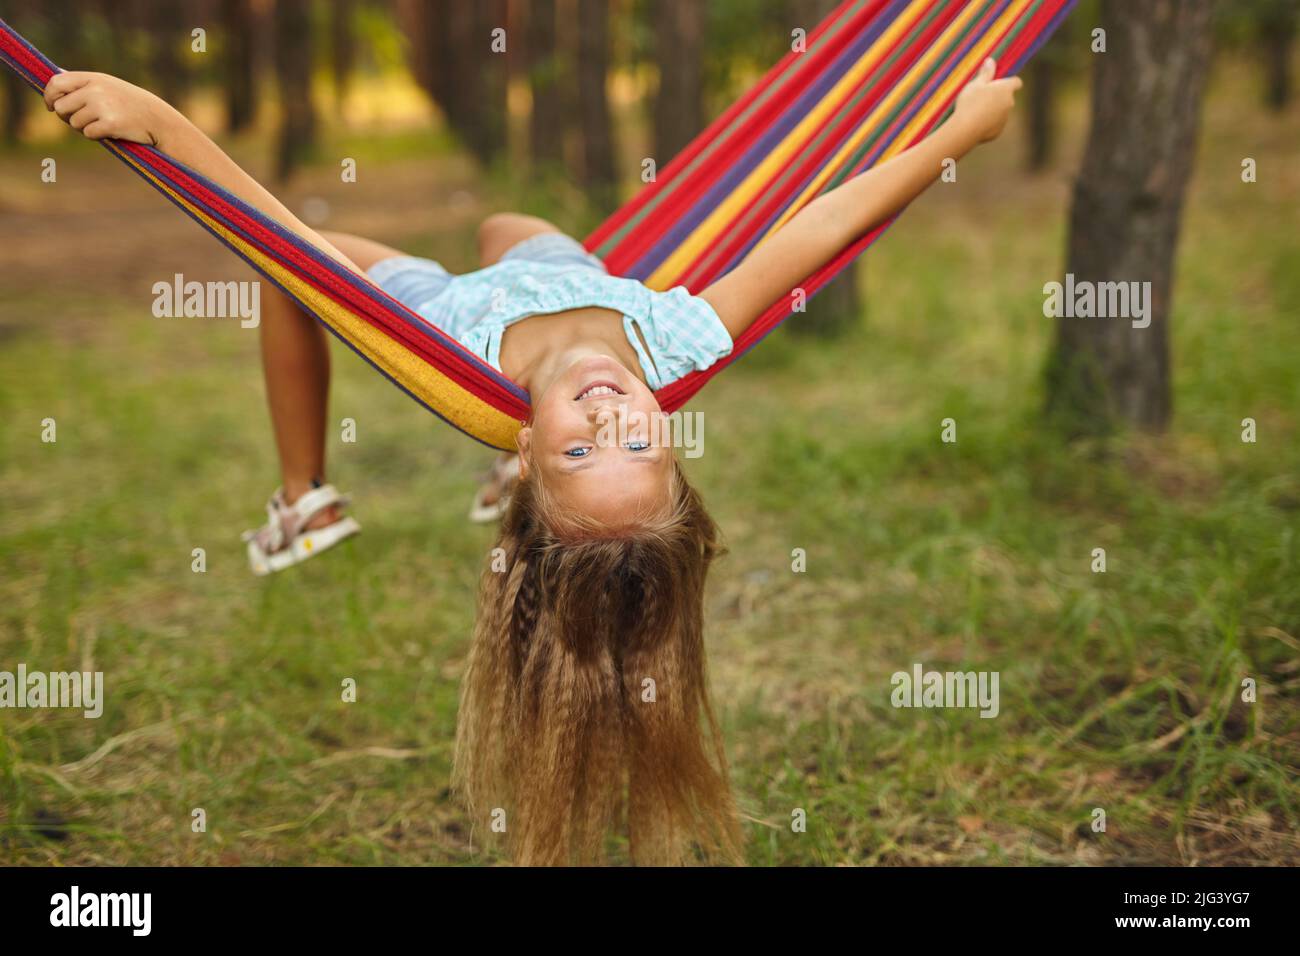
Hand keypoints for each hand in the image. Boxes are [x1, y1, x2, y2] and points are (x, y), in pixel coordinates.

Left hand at [43, 71, 174, 144]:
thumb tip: (56, 78)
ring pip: (74, 123)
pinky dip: (96, 136)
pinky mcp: (110, 124)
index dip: (49, 96)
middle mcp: (96, 90)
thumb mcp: (108, 85)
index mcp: (94, 78)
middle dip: (67, 117)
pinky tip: (110, 132)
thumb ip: (83, 83)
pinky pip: (88, 133)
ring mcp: (103, 106)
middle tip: (81, 120)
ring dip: (84, 128)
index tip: (50, 106)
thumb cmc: (131, 104)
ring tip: (102, 124)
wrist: (159, 119)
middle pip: (61, 107)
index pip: (57, 83)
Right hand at [952, 58, 1022, 143]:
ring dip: (992, 110)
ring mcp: (1004, 119)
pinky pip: (994, 124)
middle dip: (997, 96)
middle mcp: (1009, 104)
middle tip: (980, 96)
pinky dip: (987, 122)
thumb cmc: (970, 103)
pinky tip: (974, 122)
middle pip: (1007, 97)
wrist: (965, 129)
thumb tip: (991, 61)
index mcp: (1006, 89)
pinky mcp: (997, 131)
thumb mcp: (976, 84)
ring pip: (1000, 111)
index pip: (1016, 82)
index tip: (998, 82)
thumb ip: (986, 73)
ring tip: (974, 111)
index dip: (1009, 81)